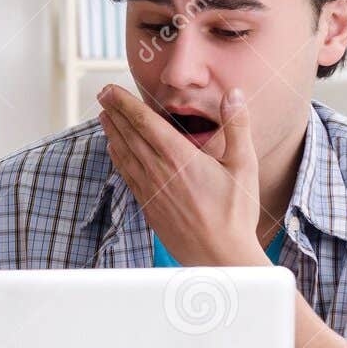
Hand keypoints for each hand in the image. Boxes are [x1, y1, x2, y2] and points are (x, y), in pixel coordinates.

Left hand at [97, 84, 267, 266]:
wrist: (219, 257)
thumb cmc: (235, 213)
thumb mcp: (244, 165)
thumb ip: (237, 126)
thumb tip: (234, 94)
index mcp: (179, 157)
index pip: (144, 122)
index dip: (124, 104)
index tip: (110, 90)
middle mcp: (158, 171)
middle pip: (129, 134)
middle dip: (114, 112)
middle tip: (102, 95)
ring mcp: (150, 189)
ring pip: (124, 154)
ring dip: (112, 132)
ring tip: (103, 116)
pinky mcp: (148, 205)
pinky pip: (126, 174)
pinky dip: (117, 157)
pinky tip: (113, 150)